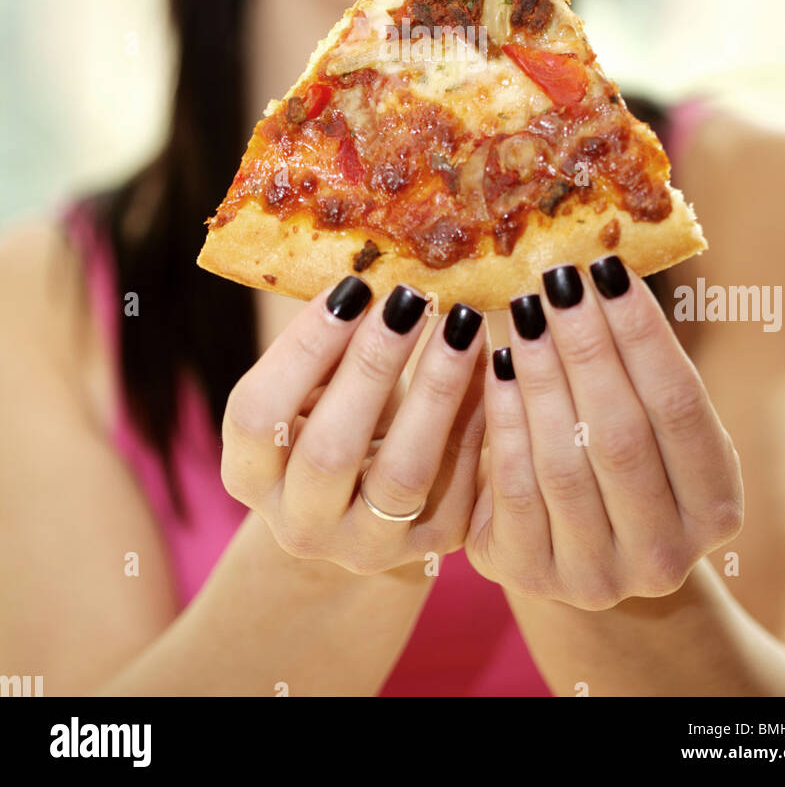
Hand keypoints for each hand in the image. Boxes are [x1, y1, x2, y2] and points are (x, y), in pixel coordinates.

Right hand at [221, 277, 486, 573]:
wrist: (374, 501)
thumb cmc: (338, 415)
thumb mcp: (316, 387)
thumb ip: (329, 347)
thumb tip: (369, 279)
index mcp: (249, 476)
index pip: (257, 416)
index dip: (302, 348)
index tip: (352, 286)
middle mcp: (299, 526)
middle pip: (328, 452)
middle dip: (372, 366)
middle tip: (410, 299)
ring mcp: (364, 548)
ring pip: (402, 474)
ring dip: (436, 392)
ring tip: (463, 324)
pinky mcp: (431, 548)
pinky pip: (460, 483)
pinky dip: (479, 418)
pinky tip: (493, 363)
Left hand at [465, 256, 743, 606]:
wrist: (569, 542)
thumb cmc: (614, 452)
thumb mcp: (646, 418)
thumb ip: (637, 364)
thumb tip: (600, 268)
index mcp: (715, 507)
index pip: (679, 405)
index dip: (642, 333)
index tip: (608, 268)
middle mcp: (665, 556)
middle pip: (621, 434)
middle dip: (587, 346)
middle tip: (557, 280)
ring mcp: (598, 577)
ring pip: (564, 460)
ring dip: (542, 376)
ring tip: (524, 309)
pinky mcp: (532, 575)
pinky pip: (515, 486)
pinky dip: (505, 418)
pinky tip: (498, 363)